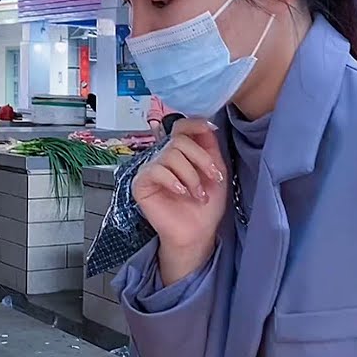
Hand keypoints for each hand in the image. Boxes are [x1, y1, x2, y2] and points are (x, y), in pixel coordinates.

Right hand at [132, 118, 227, 283]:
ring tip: (197, 194)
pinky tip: (181, 193)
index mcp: (181, 153)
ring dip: (191, 176)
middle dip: (201, 159)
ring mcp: (151, 169)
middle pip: (179, 141)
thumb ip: (209, 147)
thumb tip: (206, 124)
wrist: (197, 232)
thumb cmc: (206, 205)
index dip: (194, 124)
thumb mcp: (216, 171)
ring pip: (171, 155)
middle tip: (212, 179)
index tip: (209, 128)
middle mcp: (163, 157)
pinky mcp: (141, 183)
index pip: (181, 127)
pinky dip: (173, 181)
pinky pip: (156, 170)